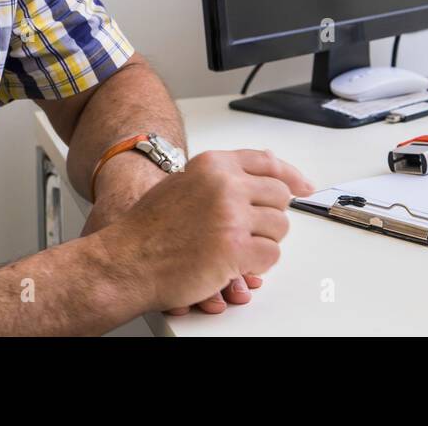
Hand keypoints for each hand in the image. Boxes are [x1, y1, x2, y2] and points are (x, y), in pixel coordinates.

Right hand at [94, 148, 314, 313]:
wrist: (125, 263)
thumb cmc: (148, 229)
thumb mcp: (183, 183)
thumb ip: (219, 176)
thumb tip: (259, 171)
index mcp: (214, 165)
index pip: (267, 162)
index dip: (290, 176)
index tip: (303, 187)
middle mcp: (225, 185)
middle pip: (279, 195)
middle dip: (270, 216)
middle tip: (252, 231)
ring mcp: (231, 216)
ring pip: (280, 227)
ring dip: (264, 242)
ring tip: (238, 249)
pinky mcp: (234, 249)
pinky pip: (271, 255)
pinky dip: (259, 265)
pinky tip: (238, 265)